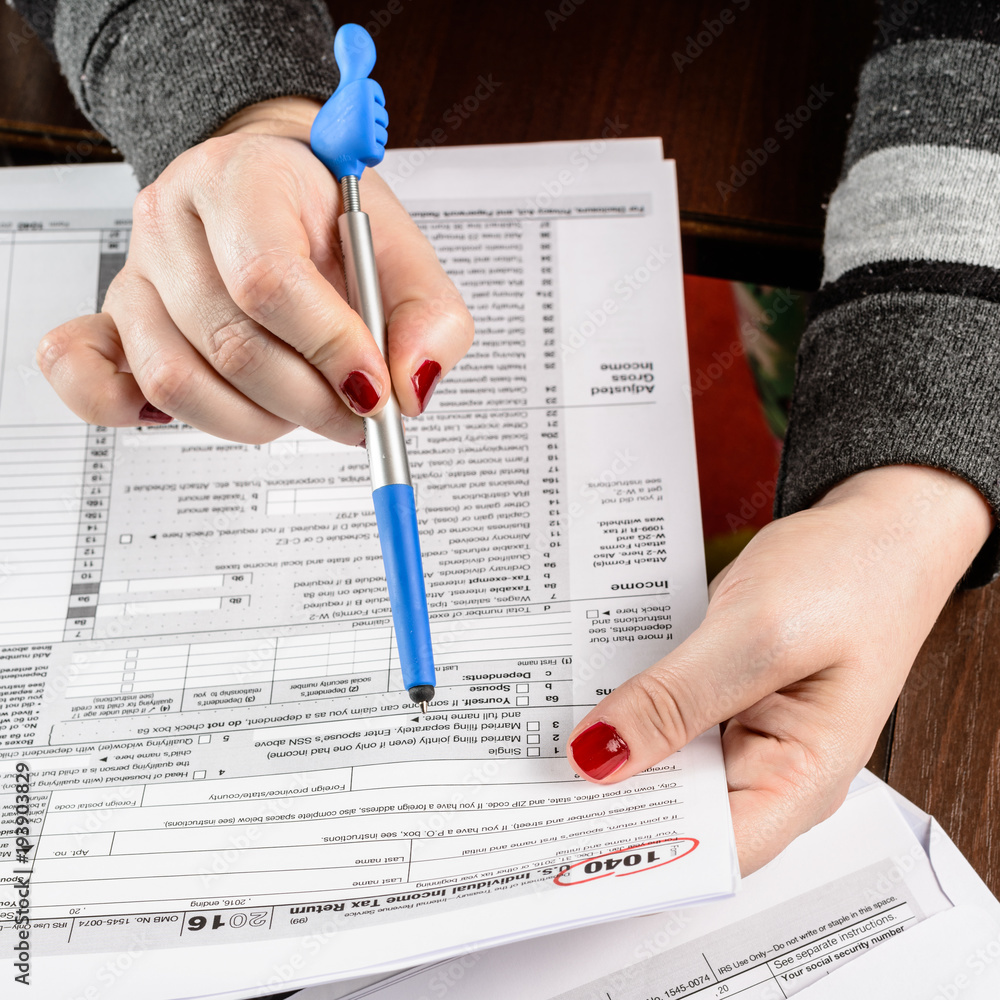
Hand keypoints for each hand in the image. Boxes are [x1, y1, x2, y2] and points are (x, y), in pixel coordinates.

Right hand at [37, 97, 472, 442]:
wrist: (277, 195)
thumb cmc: (333, 225)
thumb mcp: (404, 257)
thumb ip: (430, 320)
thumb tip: (410, 390)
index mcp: (242, 180)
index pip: (268, 280)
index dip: (329, 349)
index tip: (374, 390)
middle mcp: (172, 221)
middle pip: (228, 343)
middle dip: (309, 402)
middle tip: (356, 415)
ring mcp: (135, 275)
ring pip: (177, 381)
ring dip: (257, 420)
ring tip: (303, 405)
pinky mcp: (115, 324)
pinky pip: (91, 383)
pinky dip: (134, 416)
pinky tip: (210, 411)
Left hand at [566, 465, 991, 873]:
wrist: (875, 523)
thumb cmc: (852, 575)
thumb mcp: (758, 635)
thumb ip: (677, 700)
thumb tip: (598, 757)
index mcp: (800, 778)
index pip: (709, 852)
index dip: (634, 851)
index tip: (561, 831)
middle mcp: (772, 768)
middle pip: (676, 812)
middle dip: (607, 796)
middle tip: (531, 777)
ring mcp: (745, 732)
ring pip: (663, 764)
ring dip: (611, 748)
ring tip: (540, 735)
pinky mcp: (724, 697)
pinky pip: (665, 717)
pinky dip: (628, 707)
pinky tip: (583, 695)